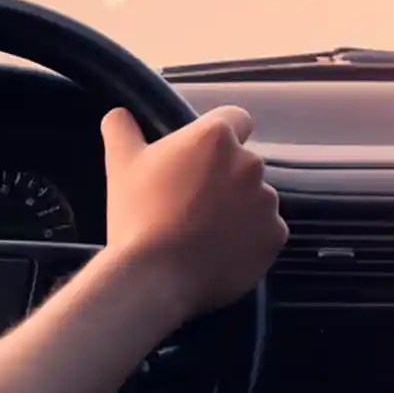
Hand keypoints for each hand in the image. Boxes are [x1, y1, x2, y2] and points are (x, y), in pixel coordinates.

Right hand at [100, 106, 287, 318]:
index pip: (235, 119)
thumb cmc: (137, 216)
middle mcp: (250, 163)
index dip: (219, 137)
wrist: (155, 277)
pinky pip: (265, 230)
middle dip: (224, 177)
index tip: (201, 157)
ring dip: (238, 208)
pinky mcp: (275, 235)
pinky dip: (249, 238)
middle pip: (243, 162)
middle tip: (191, 202)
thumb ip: (122, 130)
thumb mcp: (122, 164)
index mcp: (216, 137)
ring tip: (203, 231)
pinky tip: (219, 249)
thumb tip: (119, 115)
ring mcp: (266, 201)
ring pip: (256, 197)